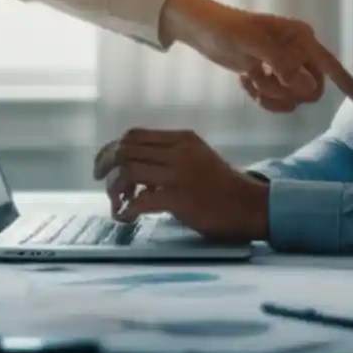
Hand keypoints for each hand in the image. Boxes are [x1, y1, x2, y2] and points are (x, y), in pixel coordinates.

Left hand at [93, 128, 267, 241]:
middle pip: (126, 149)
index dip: (112, 148)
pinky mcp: (179, 197)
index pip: (135, 134)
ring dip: (114, 189)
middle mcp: (179, 151)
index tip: (102, 163)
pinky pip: (139, 200)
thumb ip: (168, 158)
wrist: (252, 206)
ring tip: (117, 203)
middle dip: (105, 165)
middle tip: (100, 181)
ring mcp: (179, 173)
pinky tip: (126, 217)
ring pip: (127, 171)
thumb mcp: (197, 159)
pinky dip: (126, 209)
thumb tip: (133, 169)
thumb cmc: (223, 188)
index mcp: (183, 138)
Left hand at [158, 0, 352, 120]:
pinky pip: (279, 103)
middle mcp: (303, 54)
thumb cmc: (226, 29)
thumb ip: (280, 62)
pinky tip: (246, 79)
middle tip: (260, 76)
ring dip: (269, 96)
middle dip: (285, 92)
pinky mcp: (274, 77)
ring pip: (294, 101)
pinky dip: (261, 97)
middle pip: (313, 94)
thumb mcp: (250, 43)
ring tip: (250, 76)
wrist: (204, 30)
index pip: (339, 73)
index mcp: (306, 41)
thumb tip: (304, 85)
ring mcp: (289, 66)